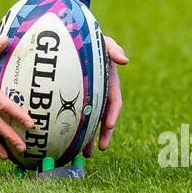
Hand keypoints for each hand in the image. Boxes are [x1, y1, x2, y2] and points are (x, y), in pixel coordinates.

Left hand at [83, 35, 126, 157]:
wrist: (74, 37)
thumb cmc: (91, 39)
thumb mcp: (104, 41)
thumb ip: (113, 48)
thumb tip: (125, 60)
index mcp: (110, 82)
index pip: (114, 102)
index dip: (113, 114)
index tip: (109, 125)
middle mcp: (100, 93)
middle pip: (103, 118)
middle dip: (102, 134)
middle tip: (98, 149)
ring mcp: (88, 97)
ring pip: (90, 121)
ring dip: (88, 137)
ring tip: (83, 155)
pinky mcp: (74, 98)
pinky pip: (75, 115)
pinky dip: (73, 128)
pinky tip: (67, 141)